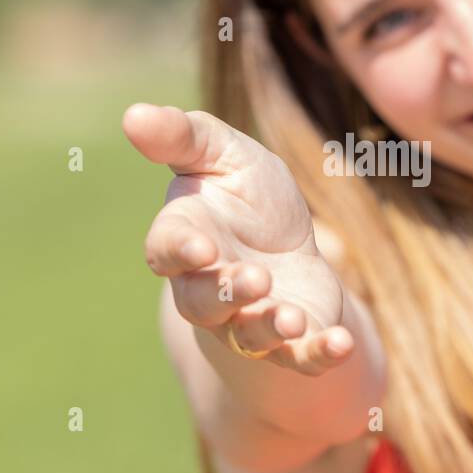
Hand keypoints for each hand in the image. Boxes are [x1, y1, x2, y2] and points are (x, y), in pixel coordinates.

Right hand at [122, 103, 355, 375]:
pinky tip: (340, 344)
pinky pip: (301, 358)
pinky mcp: (292, 342)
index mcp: (187, 239)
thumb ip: (182, 136)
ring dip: (269, 328)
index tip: (201, 249)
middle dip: (229, 294)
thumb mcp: (222, 154)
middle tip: (256, 279)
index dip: (180, 252)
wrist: (289, 242)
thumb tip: (132, 114)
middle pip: (204, 302)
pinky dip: (319, 354)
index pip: (168, 250)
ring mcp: (249, 321)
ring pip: (249, 335)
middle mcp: (210, 289)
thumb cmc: (246, 195)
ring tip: (293, 319)